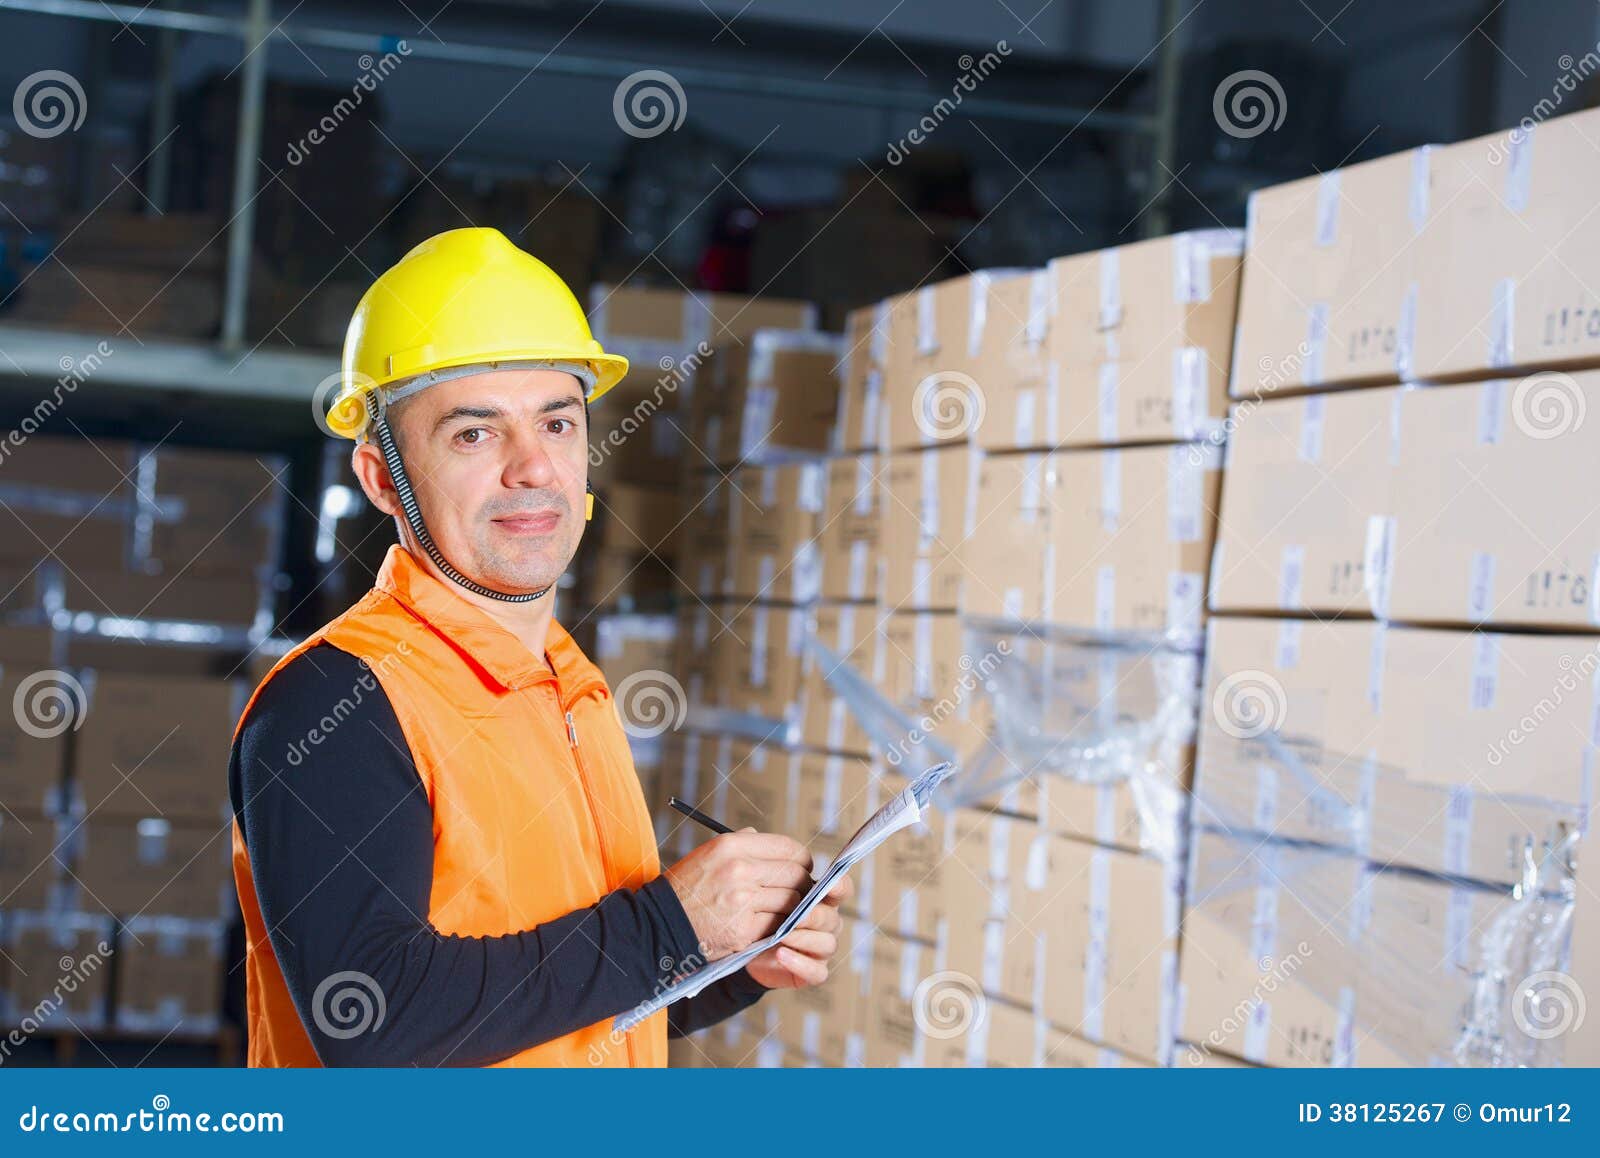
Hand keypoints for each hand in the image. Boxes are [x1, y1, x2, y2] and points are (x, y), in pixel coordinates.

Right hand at [662, 829, 812, 960]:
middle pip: (795, 875)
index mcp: (732, 846)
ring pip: (791, 902)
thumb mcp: (709, 854)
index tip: (803, 867)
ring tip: (782, 910)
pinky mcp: (744, 930)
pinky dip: (778, 927)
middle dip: (802, 885)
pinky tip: (768, 925)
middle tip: (800, 891)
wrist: (660, 924)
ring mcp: (743, 901)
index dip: (802, 860)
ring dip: (791, 908)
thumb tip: (772, 844)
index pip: (788, 848)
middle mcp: (740, 870)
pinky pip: (778, 925)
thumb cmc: (687, 888)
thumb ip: (743, 844)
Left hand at [747, 871, 852, 989]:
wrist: (746, 948)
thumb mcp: (767, 891)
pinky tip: (781, 955)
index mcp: (822, 899)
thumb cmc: (761, 914)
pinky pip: (817, 972)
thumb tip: (782, 856)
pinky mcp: (813, 971)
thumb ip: (779, 873)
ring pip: (827, 944)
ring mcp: (821, 949)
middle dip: (813, 916)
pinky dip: (800, 964)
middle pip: (832, 918)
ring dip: (804, 939)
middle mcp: (827, 923)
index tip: (830, 884)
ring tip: (781, 937)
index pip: (841, 890)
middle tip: (795, 916)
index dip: (840, 886)